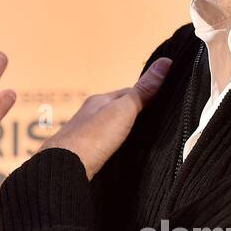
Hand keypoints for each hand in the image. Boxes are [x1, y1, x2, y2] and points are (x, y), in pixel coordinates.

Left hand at [38, 57, 171, 179]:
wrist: (65, 167)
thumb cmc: (92, 137)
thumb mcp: (123, 110)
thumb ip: (143, 91)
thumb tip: (165, 62)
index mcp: (99, 101)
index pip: (128, 92)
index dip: (147, 95)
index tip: (164, 99)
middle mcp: (90, 115)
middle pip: (118, 110)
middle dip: (135, 115)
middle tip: (156, 122)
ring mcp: (85, 134)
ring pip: (110, 128)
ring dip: (124, 132)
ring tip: (141, 138)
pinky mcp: (84, 154)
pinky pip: (104, 145)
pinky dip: (115, 146)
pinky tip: (120, 153)